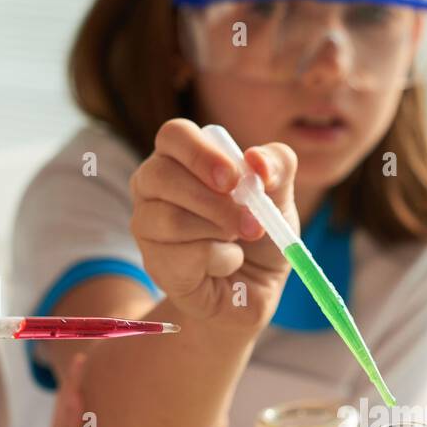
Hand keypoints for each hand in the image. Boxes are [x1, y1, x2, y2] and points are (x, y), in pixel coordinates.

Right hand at [130, 118, 298, 334]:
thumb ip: (277, 167)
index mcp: (181, 158)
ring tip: (239, 241)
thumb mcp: (279, 197)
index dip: (201, 153)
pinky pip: (182, 253)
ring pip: (171, 218)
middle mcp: (153, 185)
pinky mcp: (154, 261)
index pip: (175, 135)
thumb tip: (257, 162)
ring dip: (220, 231)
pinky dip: (218, 259)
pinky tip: (226, 262)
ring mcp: (147, 224)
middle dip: (214, 202)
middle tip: (252, 223)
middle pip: (162, 175)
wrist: (253, 290)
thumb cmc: (258, 236)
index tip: (233, 179)